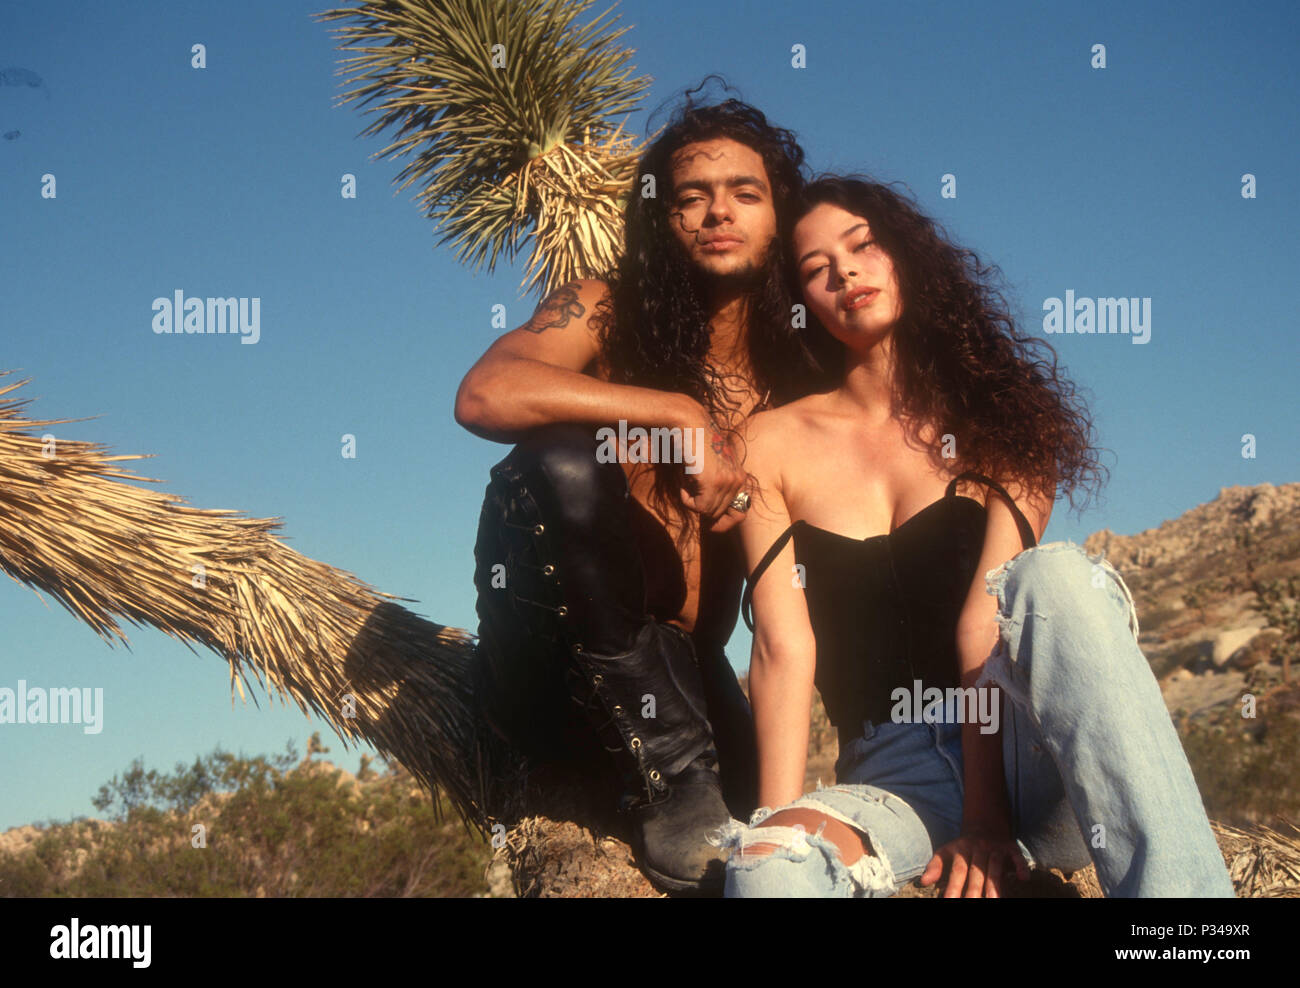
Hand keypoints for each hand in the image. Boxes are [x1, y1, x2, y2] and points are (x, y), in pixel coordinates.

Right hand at [677, 405, 749, 533]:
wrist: (689, 422)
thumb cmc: (695, 443)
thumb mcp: (711, 466)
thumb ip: (715, 486)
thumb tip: (711, 516)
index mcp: (741, 476)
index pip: (742, 512)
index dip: (726, 523)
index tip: (711, 527)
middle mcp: (739, 480)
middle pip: (720, 513)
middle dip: (701, 507)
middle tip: (687, 489)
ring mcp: (728, 482)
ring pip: (708, 511)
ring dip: (691, 499)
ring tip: (686, 478)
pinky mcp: (713, 483)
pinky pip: (699, 507)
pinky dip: (687, 498)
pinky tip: (683, 480)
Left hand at [920, 826, 1029, 897]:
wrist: (984, 823)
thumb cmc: (963, 847)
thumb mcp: (946, 852)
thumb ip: (935, 866)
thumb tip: (923, 881)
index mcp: (961, 851)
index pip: (957, 872)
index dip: (953, 888)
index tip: (948, 901)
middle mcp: (978, 849)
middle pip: (976, 873)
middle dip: (974, 891)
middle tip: (972, 904)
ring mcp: (995, 848)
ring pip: (996, 868)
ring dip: (996, 885)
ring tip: (994, 900)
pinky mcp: (1010, 847)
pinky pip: (1017, 856)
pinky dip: (1021, 866)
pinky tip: (1023, 878)